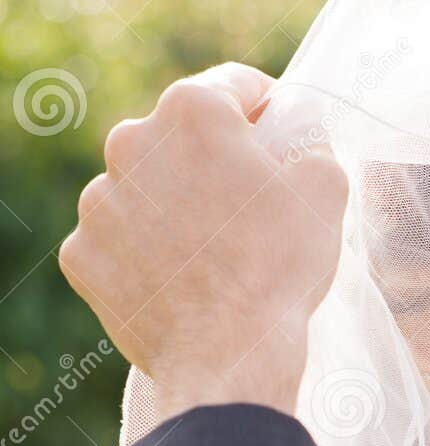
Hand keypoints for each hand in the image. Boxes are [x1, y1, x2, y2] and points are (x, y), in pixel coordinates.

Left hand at [59, 62, 347, 423]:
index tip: (282, 138)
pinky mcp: (83, 254)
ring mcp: (98, 202)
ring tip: (216, 256)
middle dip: (216, 165)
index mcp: (192, 113)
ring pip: (146, 192)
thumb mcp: (327, 192)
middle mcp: (131, 143)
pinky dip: (147, 256)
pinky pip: (120, 243)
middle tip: (253, 211)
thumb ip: (312, 147)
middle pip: (182, 140)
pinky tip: (183, 282)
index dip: (269, 111)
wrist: (229, 356)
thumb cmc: (280, 268)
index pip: (236, 87)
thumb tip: (300, 144)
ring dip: (177, 210)